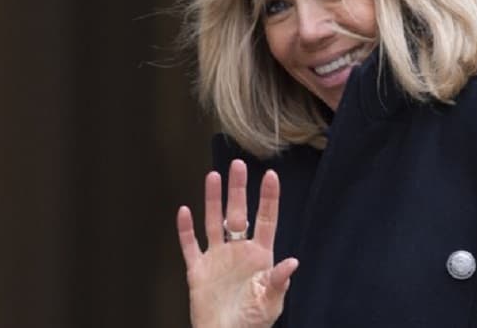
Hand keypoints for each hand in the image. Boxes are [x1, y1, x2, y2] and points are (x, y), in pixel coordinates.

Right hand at [177, 159, 299, 327]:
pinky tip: (184, 212)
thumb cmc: (251, 323)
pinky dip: (185, 230)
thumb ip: (278, 282)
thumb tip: (292, 263)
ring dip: (213, 200)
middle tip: (238, 165)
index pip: (265, 220)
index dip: (268, 198)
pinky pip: (190, 245)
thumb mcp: (270, 304)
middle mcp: (238, 252)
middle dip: (238, 189)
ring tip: (213, 177)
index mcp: (259, 257)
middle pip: (238, 213)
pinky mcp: (198, 270)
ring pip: (213, 222)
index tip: (270, 176)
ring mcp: (217, 259)